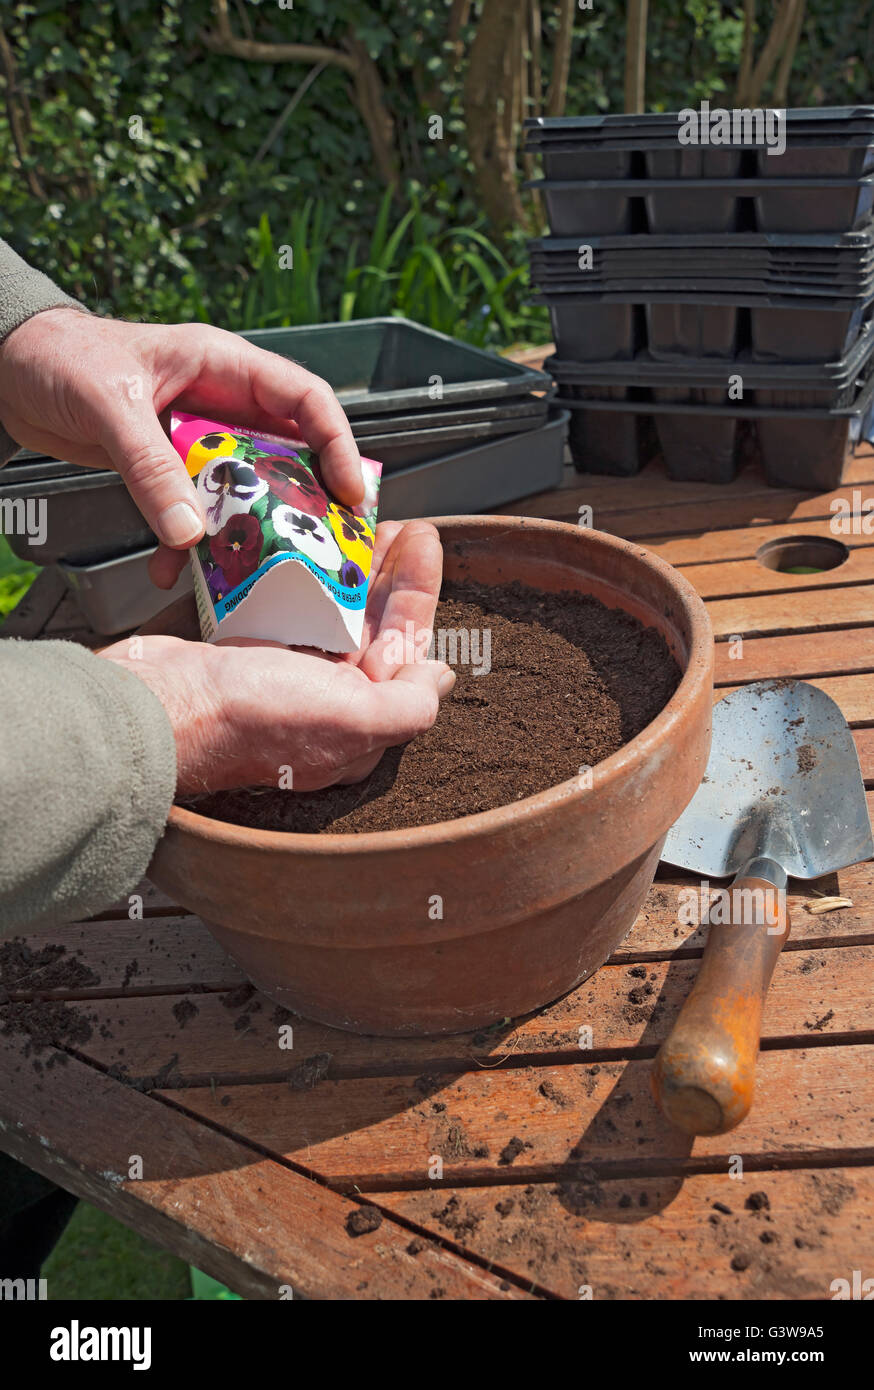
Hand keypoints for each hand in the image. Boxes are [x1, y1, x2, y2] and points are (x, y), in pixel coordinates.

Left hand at [0, 308, 362, 577]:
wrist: (8, 369)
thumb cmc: (60, 356)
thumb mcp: (111, 405)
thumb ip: (151, 468)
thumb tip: (189, 531)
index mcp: (224, 366)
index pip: (305, 400)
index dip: (337, 444)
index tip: (350, 492)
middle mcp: (221, 402)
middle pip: (285, 454)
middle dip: (301, 501)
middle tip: (318, 544)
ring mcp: (197, 438)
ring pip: (242, 491)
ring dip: (242, 531)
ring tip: (250, 567)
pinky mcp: (169, 469)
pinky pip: (195, 511)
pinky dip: (189, 543)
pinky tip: (176, 568)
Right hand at [99, 520, 452, 793]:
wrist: (159, 707)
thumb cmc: (252, 718)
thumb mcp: (352, 718)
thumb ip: (407, 704)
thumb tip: (440, 678)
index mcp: (356, 725)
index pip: (406, 653)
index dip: (418, 594)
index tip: (424, 543)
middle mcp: (324, 704)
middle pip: (371, 627)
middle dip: (387, 574)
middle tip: (395, 524)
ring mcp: (284, 677)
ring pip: (330, 612)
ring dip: (347, 566)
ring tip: (358, 524)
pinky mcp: (247, 653)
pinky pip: (287, 607)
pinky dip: (300, 573)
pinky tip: (305, 542)